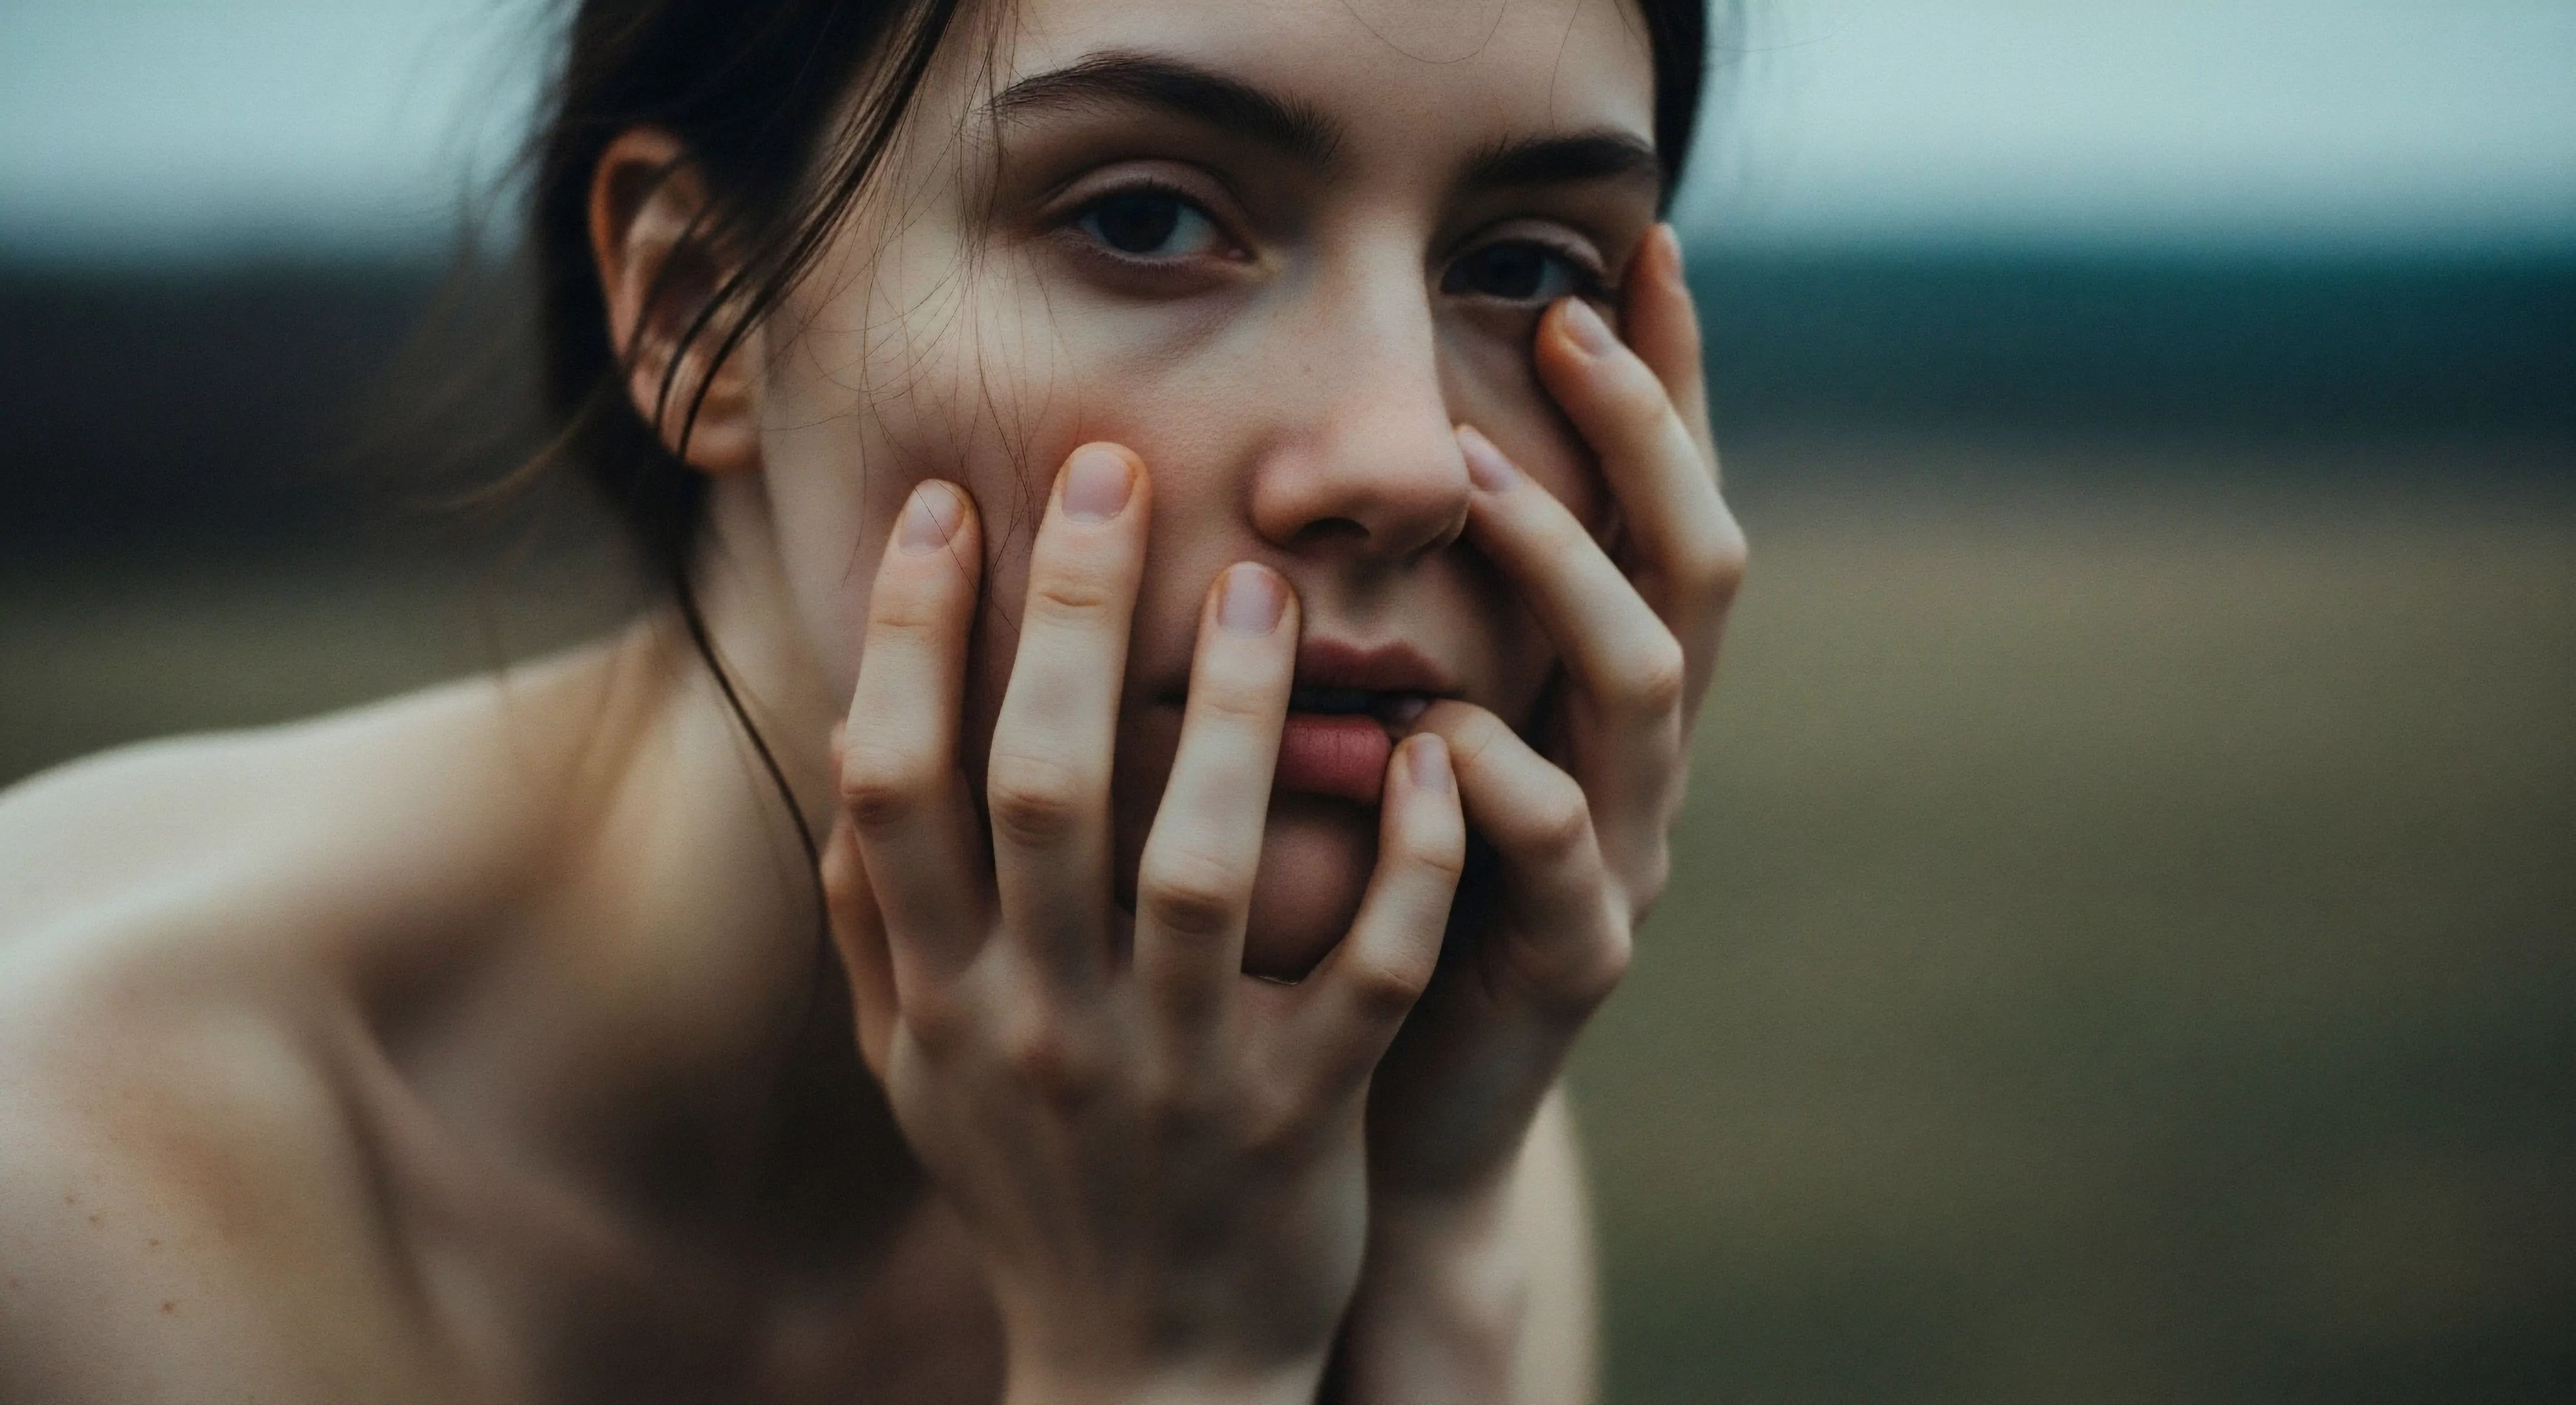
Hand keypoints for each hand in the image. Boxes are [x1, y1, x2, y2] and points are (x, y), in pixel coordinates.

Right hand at [820, 446, 1468, 1404]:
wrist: (1142, 1373)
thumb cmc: (1029, 1183)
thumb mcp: (914, 1068)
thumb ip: (874, 919)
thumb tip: (847, 745)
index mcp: (938, 996)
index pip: (895, 784)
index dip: (915, 636)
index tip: (951, 503)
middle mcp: (1040, 1026)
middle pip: (1042, 790)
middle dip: (1074, 621)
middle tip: (1114, 471)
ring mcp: (1175, 1075)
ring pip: (1203, 866)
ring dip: (1236, 718)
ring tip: (1264, 588)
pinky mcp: (1301, 1119)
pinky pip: (1366, 973)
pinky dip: (1408, 863)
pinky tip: (1433, 758)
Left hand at [1342, 225, 1745, 1395]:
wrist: (1383, 1123)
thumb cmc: (1373, 909)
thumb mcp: (1396, 741)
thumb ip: (1398, 620)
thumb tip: (1335, 449)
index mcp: (1596, 696)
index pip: (1654, 507)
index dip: (1664, 384)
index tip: (1639, 249)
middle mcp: (1634, 760)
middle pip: (1689, 566)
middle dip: (1642, 435)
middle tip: (1571, 315)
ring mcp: (1618, 857)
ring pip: (1639, 686)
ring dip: (1563, 570)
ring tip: (1469, 482)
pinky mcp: (1571, 960)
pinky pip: (1554, 853)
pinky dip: (1496, 782)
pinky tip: (1433, 735)